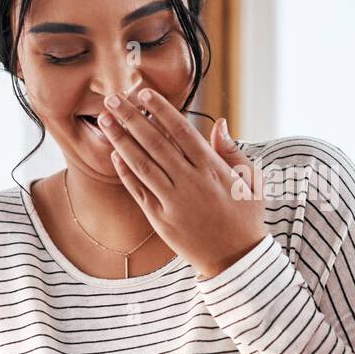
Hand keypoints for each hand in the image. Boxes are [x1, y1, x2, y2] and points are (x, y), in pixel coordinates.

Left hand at [98, 87, 265, 278]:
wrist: (237, 260)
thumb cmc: (246, 218)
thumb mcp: (250, 182)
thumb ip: (232, 151)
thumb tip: (219, 123)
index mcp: (212, 169)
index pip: (182, 131)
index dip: (161, 110)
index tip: (143, 93)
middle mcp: (190, 182)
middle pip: (155, 143)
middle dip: (131, 118)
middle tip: (112, 99)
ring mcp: (173, 202)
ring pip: (142, 164)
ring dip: (121, 141)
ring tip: (104, 122)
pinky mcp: (161, 219)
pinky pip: (138, 191)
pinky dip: (125, 172)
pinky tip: (113, 154)